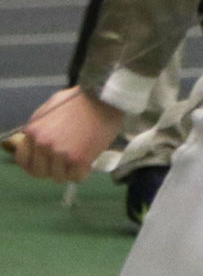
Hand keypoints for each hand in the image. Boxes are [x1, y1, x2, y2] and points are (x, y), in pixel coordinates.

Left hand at [7, 86, 122, 182]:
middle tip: (65, 163)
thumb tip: (36, 141)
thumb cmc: (80, 99)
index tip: (47, 164)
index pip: (24, 161)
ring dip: (69, 172)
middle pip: (41, 172)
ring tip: (79, 160)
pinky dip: (82, 173)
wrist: (104, 98)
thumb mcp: (49, 108)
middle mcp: (42, 144)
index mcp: (32, 131)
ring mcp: (59, 153)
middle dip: (53, 169)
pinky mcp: (78, 159)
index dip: (35, 164)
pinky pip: (76, 177)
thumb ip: (40, 126)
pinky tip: (88, 163)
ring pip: (59, 177)